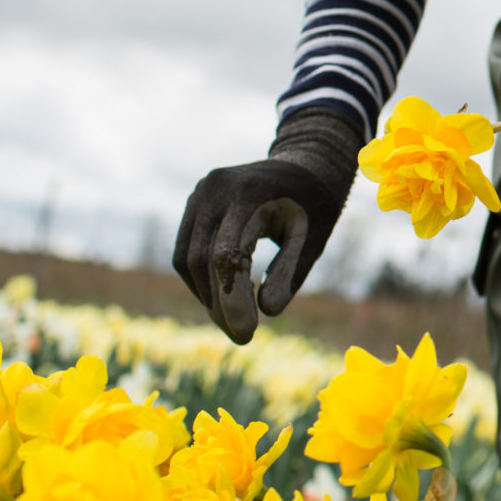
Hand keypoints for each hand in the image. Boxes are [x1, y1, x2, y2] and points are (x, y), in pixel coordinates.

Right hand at [173, 108, 360, 342]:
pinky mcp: (195, 202)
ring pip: (186, 257)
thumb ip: (289, 273)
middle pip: (202, 259)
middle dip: (219, 304)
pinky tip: (222, 300)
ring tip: (231, 322)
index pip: (227, 255)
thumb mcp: (311, 239)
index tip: (247, 333)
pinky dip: (199, 278)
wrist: (305, 164)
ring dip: (205, 295)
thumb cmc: (315, 205)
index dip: (233, 299)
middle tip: (241, 336)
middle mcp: (217, 188)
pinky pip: (186, 248)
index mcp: (250, 192)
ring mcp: (201, 192)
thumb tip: (267, 312)